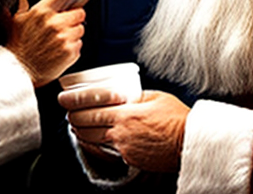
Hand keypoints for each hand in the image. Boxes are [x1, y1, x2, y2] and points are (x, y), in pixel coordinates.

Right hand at [5, 0, 84, 87]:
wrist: (19, 72)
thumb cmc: (17, 48)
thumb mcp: (15, 23)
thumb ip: (20, 8)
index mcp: (41, 12)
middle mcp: (54, 23)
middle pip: (79, 14)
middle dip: (73, 20)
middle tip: (63, 27)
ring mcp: (64, 38)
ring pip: (80, 30)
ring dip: (72, 35)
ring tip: (57, 42)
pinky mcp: (70, 52)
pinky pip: (79, 45)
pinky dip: (72, 49)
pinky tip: (58, 52)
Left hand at [64, 90, 188, 172]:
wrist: (189, 143)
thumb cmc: (177, 118)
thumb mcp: (155, 97)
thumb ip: (136, 95)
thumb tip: (124, 93)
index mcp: (126, 111)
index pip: (91, 105)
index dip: (73, 102)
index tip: (62, 98)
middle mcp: (120, 130)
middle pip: (86, 124)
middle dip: (73, 117)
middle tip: (69, 111)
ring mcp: (123, 146)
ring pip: (92, 139)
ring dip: (82, 131)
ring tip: (78, 124)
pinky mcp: (128, 158)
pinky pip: (106, 150)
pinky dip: (97, 143)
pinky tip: (94, 139)